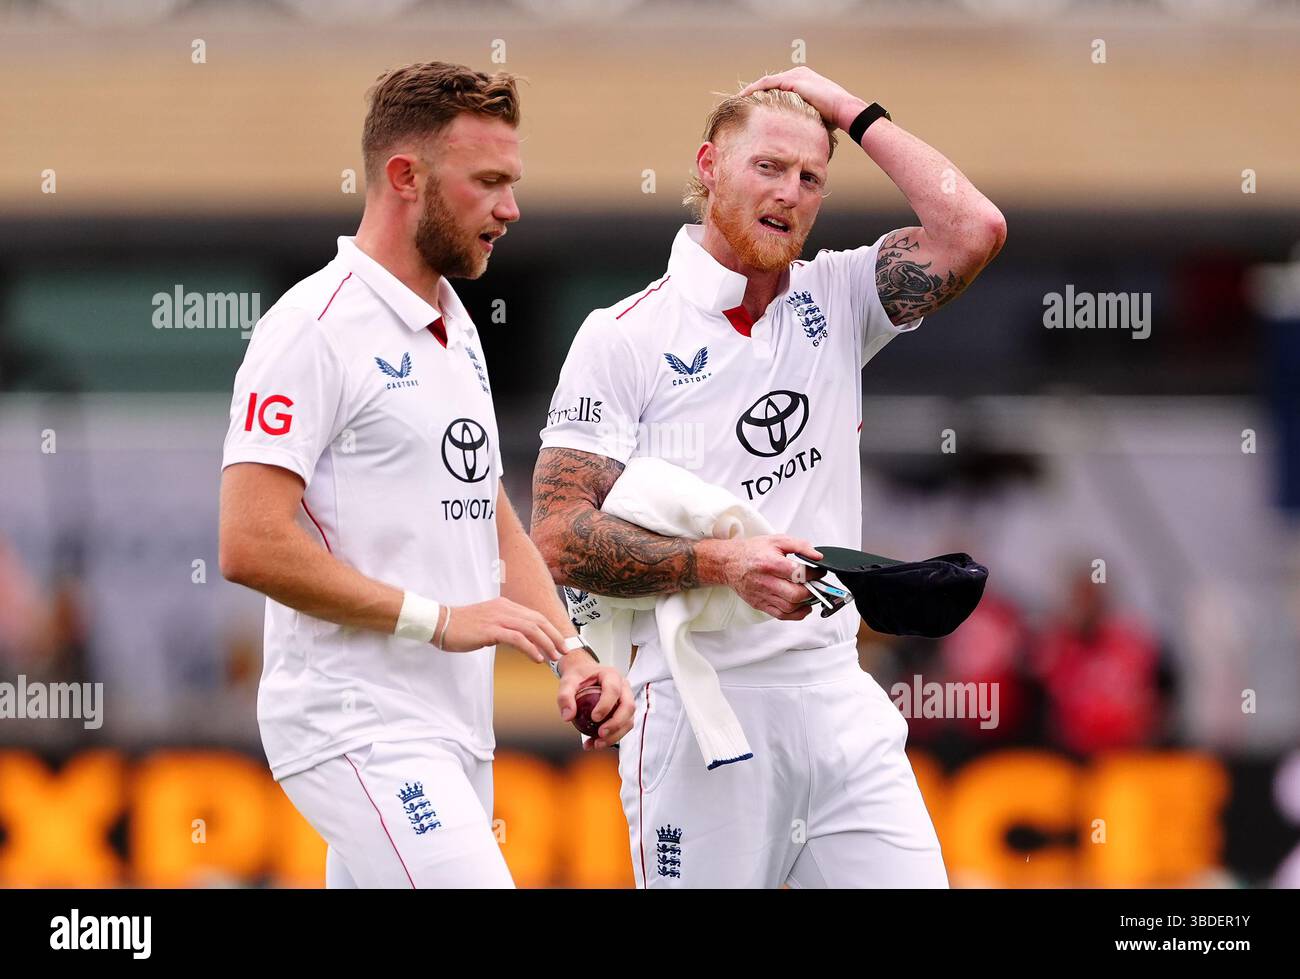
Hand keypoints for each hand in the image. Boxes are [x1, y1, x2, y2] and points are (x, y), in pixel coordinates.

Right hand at [439, 597, 566, 663]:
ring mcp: (498, 618)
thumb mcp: (488, 622)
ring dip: (546, 644)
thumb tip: (518, 640)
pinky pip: (516, 639)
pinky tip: (537, 658)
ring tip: (555, 657)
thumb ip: (504, 627)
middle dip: (554, 636)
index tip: (560, 641)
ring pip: (531, 629)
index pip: (534, 616)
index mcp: (505, 606)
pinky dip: (530, 648)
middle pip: (538, 621)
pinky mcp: (490, 630)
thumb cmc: (461, 626)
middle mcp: (505, 609)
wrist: (440, 623)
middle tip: (564, 650)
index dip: (550, 629)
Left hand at [556, 655, 635, 748]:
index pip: (614, 690)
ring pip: (629, 720)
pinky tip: (594, 743)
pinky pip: (623, 727)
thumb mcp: (567, 682)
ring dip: (615, 735)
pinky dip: (611, 738)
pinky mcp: (624, 712)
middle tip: (600, 734)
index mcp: (611, 675)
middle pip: (628, 706)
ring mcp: (626, 699)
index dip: (606, 705)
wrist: (584, 674)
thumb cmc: (578, 676)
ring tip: (596, 744)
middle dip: (616, 724)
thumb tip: (567, 717)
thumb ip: (565, 697)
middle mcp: (623, 687)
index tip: (594, 718)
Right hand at [717, 535, 823, 620]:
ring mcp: (762, 595)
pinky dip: (795, 614)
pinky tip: (802, 607)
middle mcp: (766, 581)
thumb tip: (817, 556)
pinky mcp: (760, 604)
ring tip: (809, 594)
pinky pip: (781, 615)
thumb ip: (800, 546)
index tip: (819, 572)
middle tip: (816, 585)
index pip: (799, 574)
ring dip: (805, 603)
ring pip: (790, 607)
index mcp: (771, 563)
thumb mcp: (777, 540)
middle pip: (796, 595)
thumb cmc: (752, 552)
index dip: (815, 574)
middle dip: (811, 592)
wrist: (729, 563)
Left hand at [737, 67, 867, 133]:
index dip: (762, 99)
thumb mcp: (812, 119)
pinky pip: (766, 84)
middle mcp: (798, 74)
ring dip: (750, 92)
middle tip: (738, 105)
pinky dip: (754, 90)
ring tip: (736, 102)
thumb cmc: (833, 120)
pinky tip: (742, 98)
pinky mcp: (792, 80)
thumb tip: (792, 140)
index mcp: (803, 82)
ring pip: (765, 83)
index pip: (777, 89)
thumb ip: (800, 122)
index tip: (750, 109)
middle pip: (769, 84)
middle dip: (754, 94)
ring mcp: (795, 75)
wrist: (845, 111)